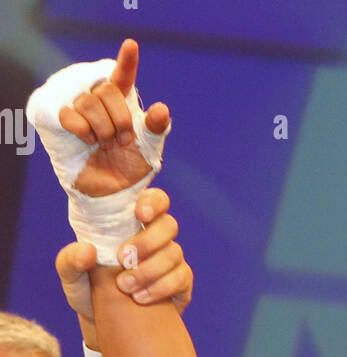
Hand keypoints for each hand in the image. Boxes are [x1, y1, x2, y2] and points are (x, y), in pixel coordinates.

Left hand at [55, 187, 191, 323]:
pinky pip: (181, 278)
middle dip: (147, 241)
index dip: (153, 202)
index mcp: (132, 224)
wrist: (106, 325)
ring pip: (174, 253)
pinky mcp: (181, 285)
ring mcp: (171, 261)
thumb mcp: (70, 277)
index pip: (154, 200)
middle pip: (169, 225)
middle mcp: (156, 239)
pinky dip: (160, 287)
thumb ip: (69, 260)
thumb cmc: (89, 293)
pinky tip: (141, 298)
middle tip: (123, 259)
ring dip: (149, 269)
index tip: (139, 215)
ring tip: (125, 287)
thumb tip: (88, 249)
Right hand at [59, 39, 168, 197]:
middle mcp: (97, 99)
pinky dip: (83, 130)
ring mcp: (76, 107)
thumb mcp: (148, 149)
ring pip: (89, 102)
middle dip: (119, 120)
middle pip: (107, 90)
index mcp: (120, 101)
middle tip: (121, 141)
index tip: (132, 46)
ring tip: (104, 144)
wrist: (110, 193)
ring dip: (102, 129)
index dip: (127, 62)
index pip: (122, 76)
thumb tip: (162, 109)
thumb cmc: (128, 169)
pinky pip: (70, 115)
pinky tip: (87, 140)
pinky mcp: (57, 118)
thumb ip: (155, 128)